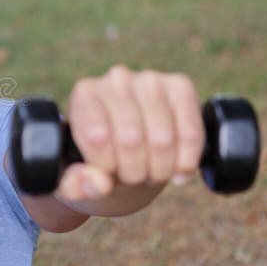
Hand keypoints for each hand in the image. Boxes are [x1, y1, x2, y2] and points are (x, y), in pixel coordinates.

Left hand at [56, 65, 204, 201]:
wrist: (127, 147)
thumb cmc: (98, 162)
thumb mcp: (75, 180)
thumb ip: (76, 185)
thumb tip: (100, 182)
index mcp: (84, 95)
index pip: (98, 136)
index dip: (107, 166)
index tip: (106, 174)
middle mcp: (116, 80)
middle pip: (131, 140)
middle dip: (134, 173)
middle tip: (132, 177)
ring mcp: (150, 80)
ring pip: (162, 139)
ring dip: (159, 170)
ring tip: (151, 172)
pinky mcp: (181, 87)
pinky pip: (191, 133)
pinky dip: (186, 161)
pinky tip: (177, 172)